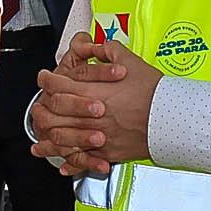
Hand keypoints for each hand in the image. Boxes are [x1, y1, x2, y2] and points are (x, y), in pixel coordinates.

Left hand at [39, 32, 158, 176]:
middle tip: (39, 106)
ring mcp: (95, 136)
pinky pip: (80, 159)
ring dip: (46, 140)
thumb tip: (97, 45)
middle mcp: (88, 116)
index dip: (47, 80)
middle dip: (40, 109)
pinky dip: (68, 163)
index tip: (44, 78)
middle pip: (52, 114)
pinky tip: (62, 165)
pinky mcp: (105, 152)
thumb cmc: (153, 91)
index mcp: (91, 91)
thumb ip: (109, 50)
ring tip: (39, 140)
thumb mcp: (130, 61)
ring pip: (60, 140)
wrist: (172, 119)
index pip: (57, 85)